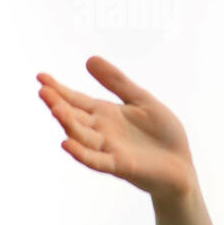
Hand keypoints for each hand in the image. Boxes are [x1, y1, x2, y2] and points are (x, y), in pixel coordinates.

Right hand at [37, 57, 195, 206]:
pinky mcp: (120, 165)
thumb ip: (117, 82)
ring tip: (55, 108)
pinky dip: (81, 153)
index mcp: (105, 114)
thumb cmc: (162, 133)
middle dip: (58, 104)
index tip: (41, 77)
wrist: (182, 164)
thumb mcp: (141, 100)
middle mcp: (101, 131)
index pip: (76, 100)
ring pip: (82, 137)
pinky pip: (96, 160)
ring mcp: (109, 149)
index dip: (59, 89)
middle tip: (43, 91)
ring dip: (68, 124)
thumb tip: (89, 58)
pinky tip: (67, 144)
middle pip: (74, 117)